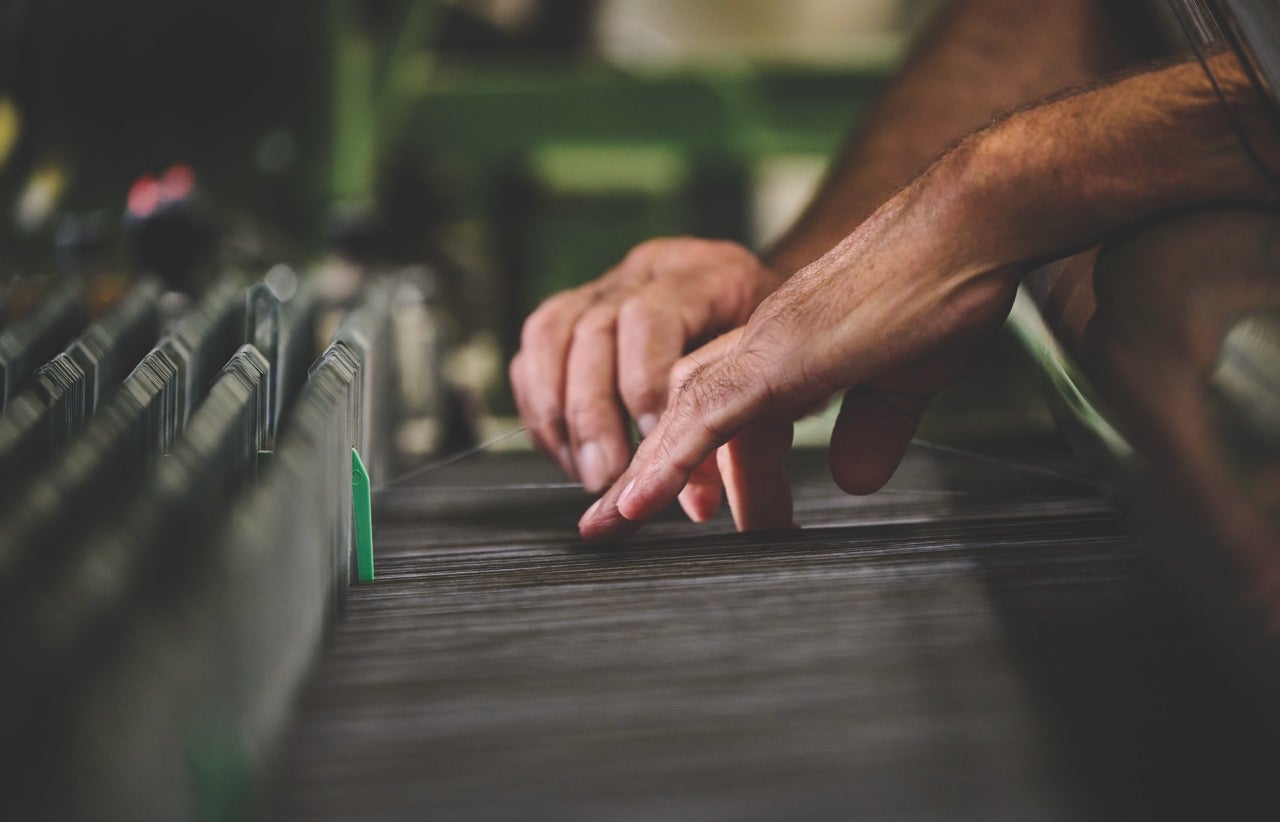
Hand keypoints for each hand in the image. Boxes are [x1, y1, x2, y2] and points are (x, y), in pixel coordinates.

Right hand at [509, 238, 784, 493]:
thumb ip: (740, 432)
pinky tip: (563, 450)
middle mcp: (648, 269)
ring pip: (550, 333)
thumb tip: (696, 505)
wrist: (764, 304)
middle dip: (592, 414)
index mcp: (705, 273)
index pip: (650, 317)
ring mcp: (606, 283)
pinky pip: (534, 348)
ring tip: (582, 471)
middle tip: (604, 478)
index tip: (653, 444)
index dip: (642, 383)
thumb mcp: (775, 381)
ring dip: (556, 411)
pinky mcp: (575, 309)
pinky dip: (540, 403)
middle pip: (592, 330)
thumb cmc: (779, 347)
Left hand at [578, 175, 1022, 540]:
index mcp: (786, 347)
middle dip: (657, 476)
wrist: (968, 227)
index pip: (728, 413)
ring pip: (679, 418)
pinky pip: (706, 417)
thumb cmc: (945, 289)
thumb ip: (872, 428)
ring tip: (609, 528)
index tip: (703, 515)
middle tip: (627, 530)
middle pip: (688, 416)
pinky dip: (669, 463)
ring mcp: (763, 347)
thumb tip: (853, 480)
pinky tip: (636, 504)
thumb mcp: (904, 381)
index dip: (709, 465)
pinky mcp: (777, 358)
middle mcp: (761, 344)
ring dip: (641, 477)